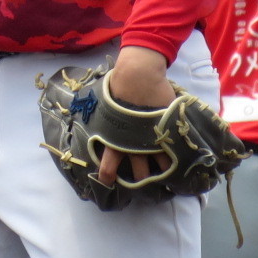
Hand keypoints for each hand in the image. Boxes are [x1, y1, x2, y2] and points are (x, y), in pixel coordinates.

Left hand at [96, 46, 174, 187]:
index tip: (110, 181)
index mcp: (114, 143)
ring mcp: (154, 140)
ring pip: (162, 165)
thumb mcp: (99, 106)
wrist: (138, 75)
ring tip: (166, 171)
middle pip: (140, 174)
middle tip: (144, 178)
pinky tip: (179, 155)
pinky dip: (177, 153)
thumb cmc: (115, 88)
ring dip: (163, 169)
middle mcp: (135, 146)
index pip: (108, 170)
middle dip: (142, 179)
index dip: (108, 178)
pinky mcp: (169, 130)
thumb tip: (78, 117)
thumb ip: (97, 120)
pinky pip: (176, 148)